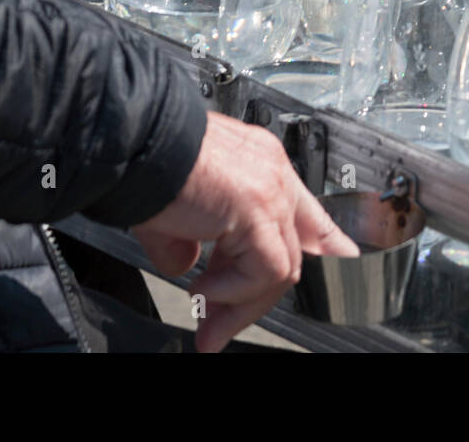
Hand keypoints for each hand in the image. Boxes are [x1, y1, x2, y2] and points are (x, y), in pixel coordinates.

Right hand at [132, 111, 358, 351]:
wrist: (131, 142)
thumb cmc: (144, 161)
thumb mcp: (173, 208)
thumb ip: (191, 238)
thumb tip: (187, 264)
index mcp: (258, 161)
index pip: (305, 211)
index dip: (323, 243)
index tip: (337, 264)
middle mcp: (271, 170)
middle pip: (292, 248)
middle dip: (254, 297)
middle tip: (218, 326)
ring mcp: (269, 188)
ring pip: (281, 266)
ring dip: (241, 304)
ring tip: (206, 319)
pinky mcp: (258, 209)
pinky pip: (263, 272)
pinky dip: (232, 291)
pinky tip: (202, 290)